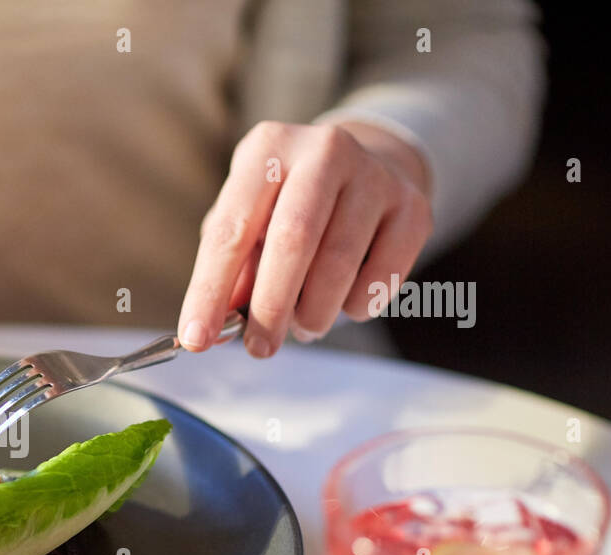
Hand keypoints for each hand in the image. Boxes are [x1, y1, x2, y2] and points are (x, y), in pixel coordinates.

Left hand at [176, 120, 432, 356]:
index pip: (231, 229)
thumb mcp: (248, 224)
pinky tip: (344, 304)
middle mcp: (324, 149)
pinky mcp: (414, 207)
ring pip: (340, 262)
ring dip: (314, 312)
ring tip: (303, 327)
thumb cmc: (286, 207)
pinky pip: (383, 276)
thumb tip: (215, 327)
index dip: (210, 289)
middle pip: (293, 240)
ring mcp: (375, 175)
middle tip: (259, 348)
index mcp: (268, 148)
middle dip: (270, 306)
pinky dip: (357, 305)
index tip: (196, 338)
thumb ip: (231, 271)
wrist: (364, 170)